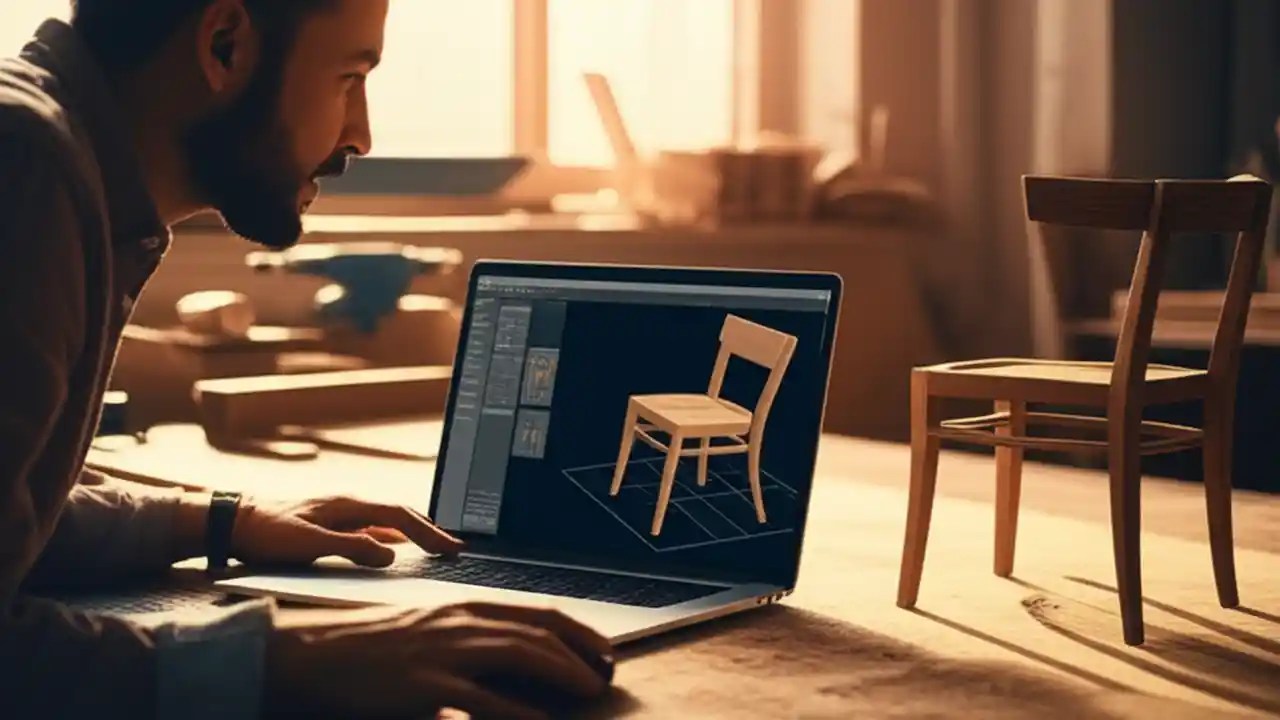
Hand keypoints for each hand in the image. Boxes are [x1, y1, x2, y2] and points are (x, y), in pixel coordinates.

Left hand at [230, 495, 462, 567]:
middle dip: (430, 530)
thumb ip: (352, 548)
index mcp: (348, 505)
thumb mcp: (309, 544)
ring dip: (414, 533)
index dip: (429, 533)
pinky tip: (396, 549)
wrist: (235, 522)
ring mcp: (341, 513)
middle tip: (455, 549)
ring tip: (435, 547)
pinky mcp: (331, 523)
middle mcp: (349, 505)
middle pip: (400, 515)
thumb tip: (393, 556)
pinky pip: (372, 529)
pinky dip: (392, 538)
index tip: (451, 549)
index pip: (400, 516)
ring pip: (388, 521)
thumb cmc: (267, 533)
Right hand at [265, 602, 614, 718]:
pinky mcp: (426, 686)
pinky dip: (520, 711)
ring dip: (564, 673)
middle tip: (607, 673)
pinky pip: (485, 699)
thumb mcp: (429, 631)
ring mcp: (444, 652)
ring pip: (521, 654)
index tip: (604, 648)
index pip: (537, 612)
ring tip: (592, 690)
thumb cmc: (370, 648)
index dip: (578, 630)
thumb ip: (471, 637)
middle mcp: (460, 622)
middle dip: (582, 651)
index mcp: (463, 608)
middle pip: (538, 630)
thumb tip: (516, 653)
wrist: (314, 656)